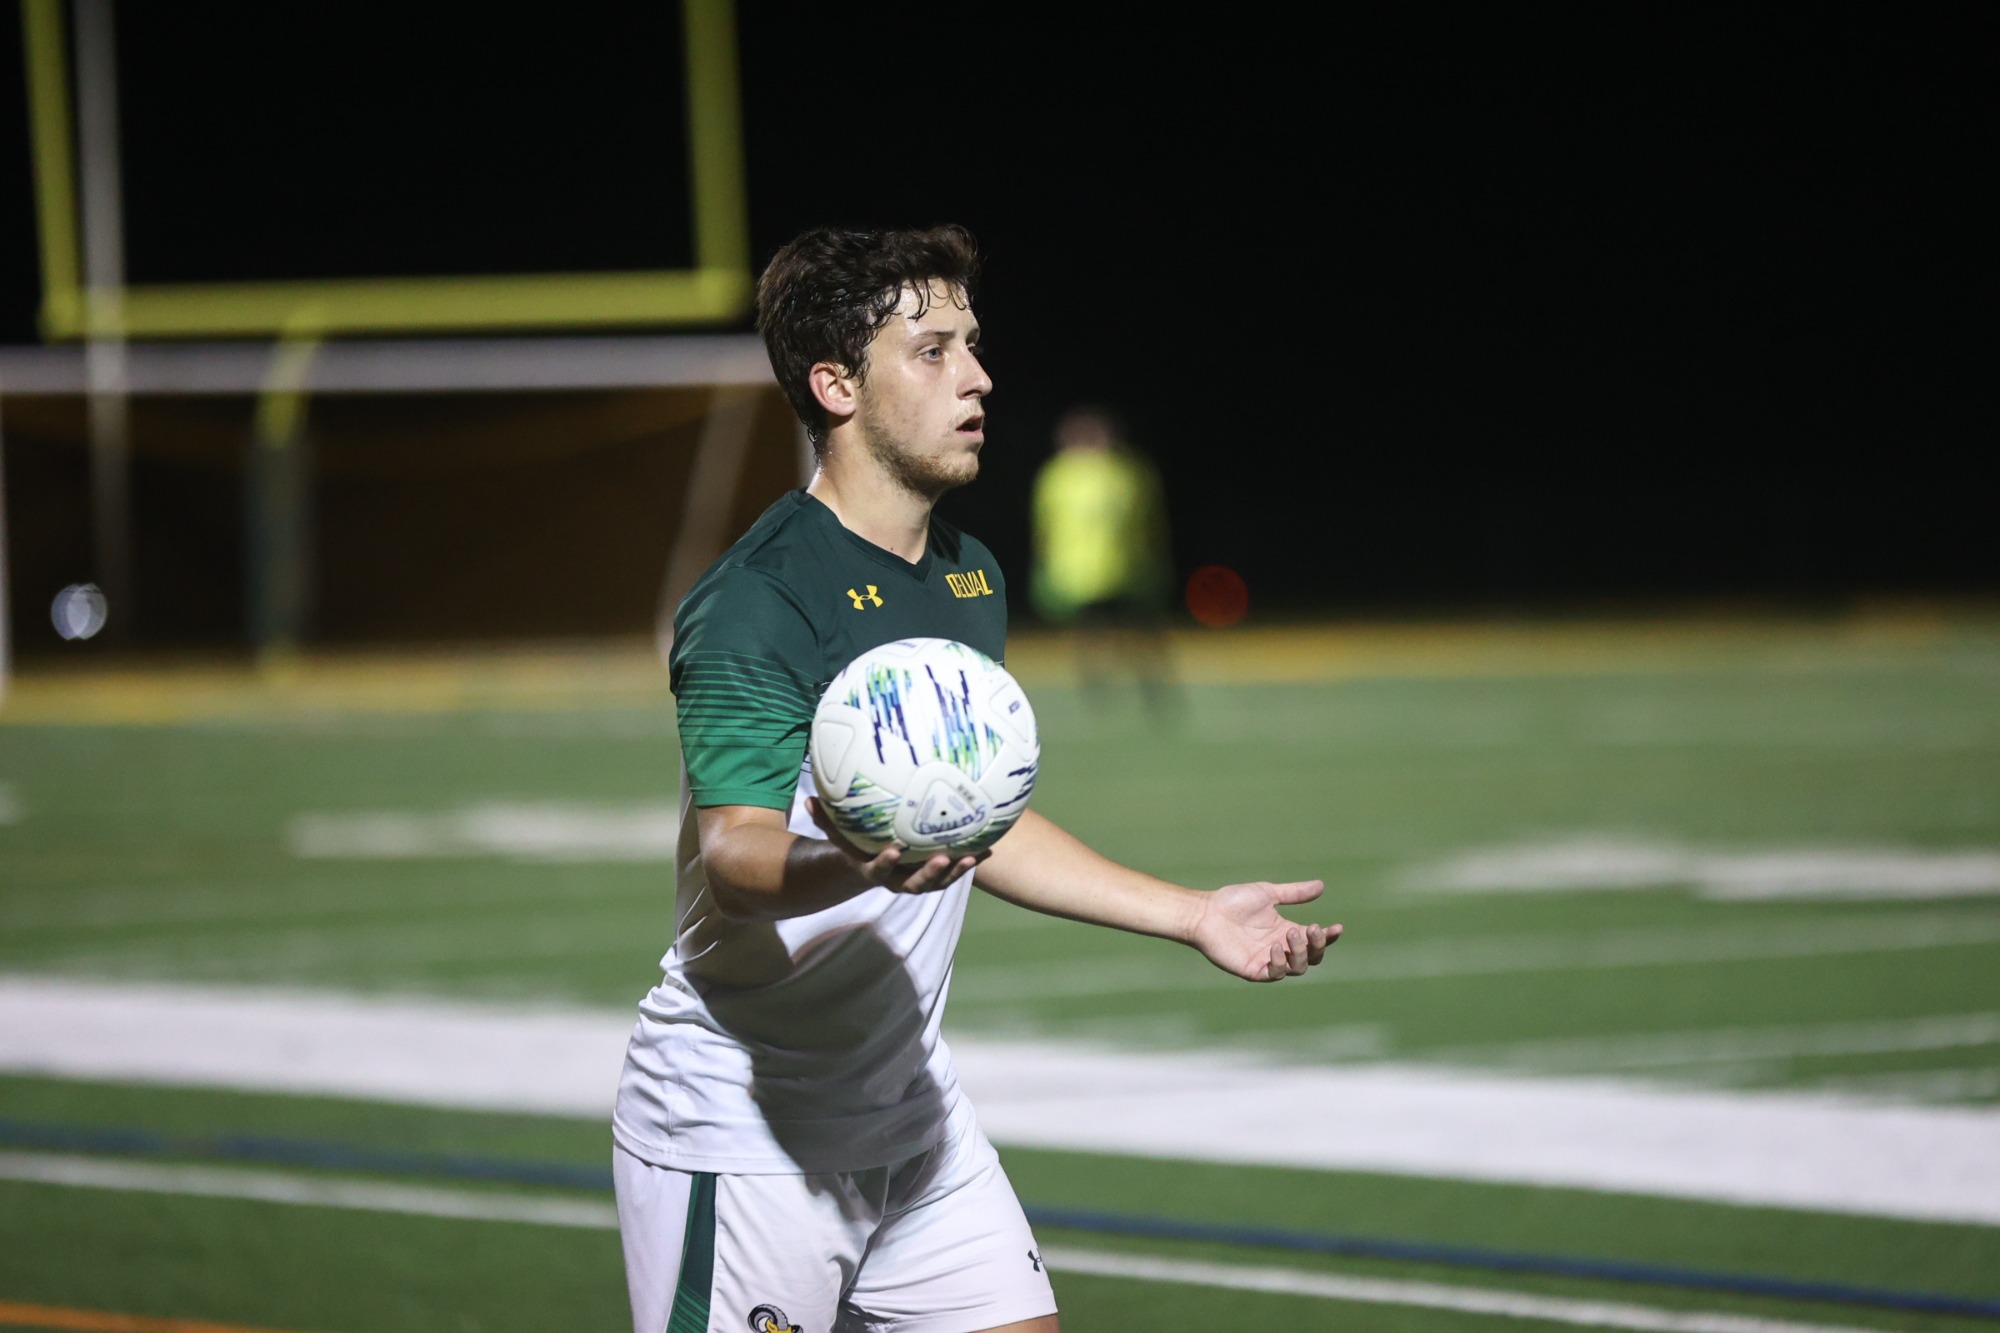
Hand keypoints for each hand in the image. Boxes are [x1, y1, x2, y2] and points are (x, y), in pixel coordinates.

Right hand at [807, 797, 985, 895]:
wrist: (866, 866)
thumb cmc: (852, 845)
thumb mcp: (837, 833)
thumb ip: (825, 819)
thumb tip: (808, 798)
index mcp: (874, 871)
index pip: (878, 871)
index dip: (886, 864)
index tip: (894, 850)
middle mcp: (898, 879)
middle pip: (915, 885)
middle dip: (930, 874)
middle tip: (942, 859)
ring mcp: (917, 879)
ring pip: (938, 882)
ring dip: (955, 872)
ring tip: (972, 857)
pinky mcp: (932, 874)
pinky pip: (952, 870)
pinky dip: (968, 862)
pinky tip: (987, 847)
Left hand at [1190, 879, 1339, 980]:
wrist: (1206, 912)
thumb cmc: (1233, 901)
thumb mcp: (1268, 893)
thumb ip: (1294, 893)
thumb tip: (1321, 886)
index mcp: (1285, 931)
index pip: (1314, 940)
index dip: (1328, 937)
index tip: (1337, 927)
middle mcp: (1280, 948)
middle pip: (1311, 957)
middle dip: (1316, 945)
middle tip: (1311, 928)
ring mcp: (1267, 961)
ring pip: (1297, 968)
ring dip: (1300, 952)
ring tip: (1291, 933)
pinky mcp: (1253, 970)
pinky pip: (1274, 974)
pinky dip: (1279, 963)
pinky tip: (1274, 947)